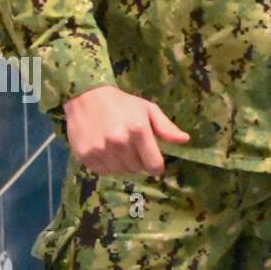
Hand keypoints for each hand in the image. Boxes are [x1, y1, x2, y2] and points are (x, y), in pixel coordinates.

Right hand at [62, 85, 190, 176]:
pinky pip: (102, 171)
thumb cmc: (123, 103)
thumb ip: (166, 128)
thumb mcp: (148, 110)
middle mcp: (119, 142)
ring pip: (120, 172)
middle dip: (139, 161)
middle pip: (136, 169)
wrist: (87, 97)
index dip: (156, 166)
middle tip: (133, 148)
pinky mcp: (85, 155)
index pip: (153, 164)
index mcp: (139, 130)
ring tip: (120, 149)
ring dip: (123, 165)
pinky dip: (107, 166)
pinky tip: (106, 151)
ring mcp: (100, 150)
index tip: (154, 162)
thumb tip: (185, 140)